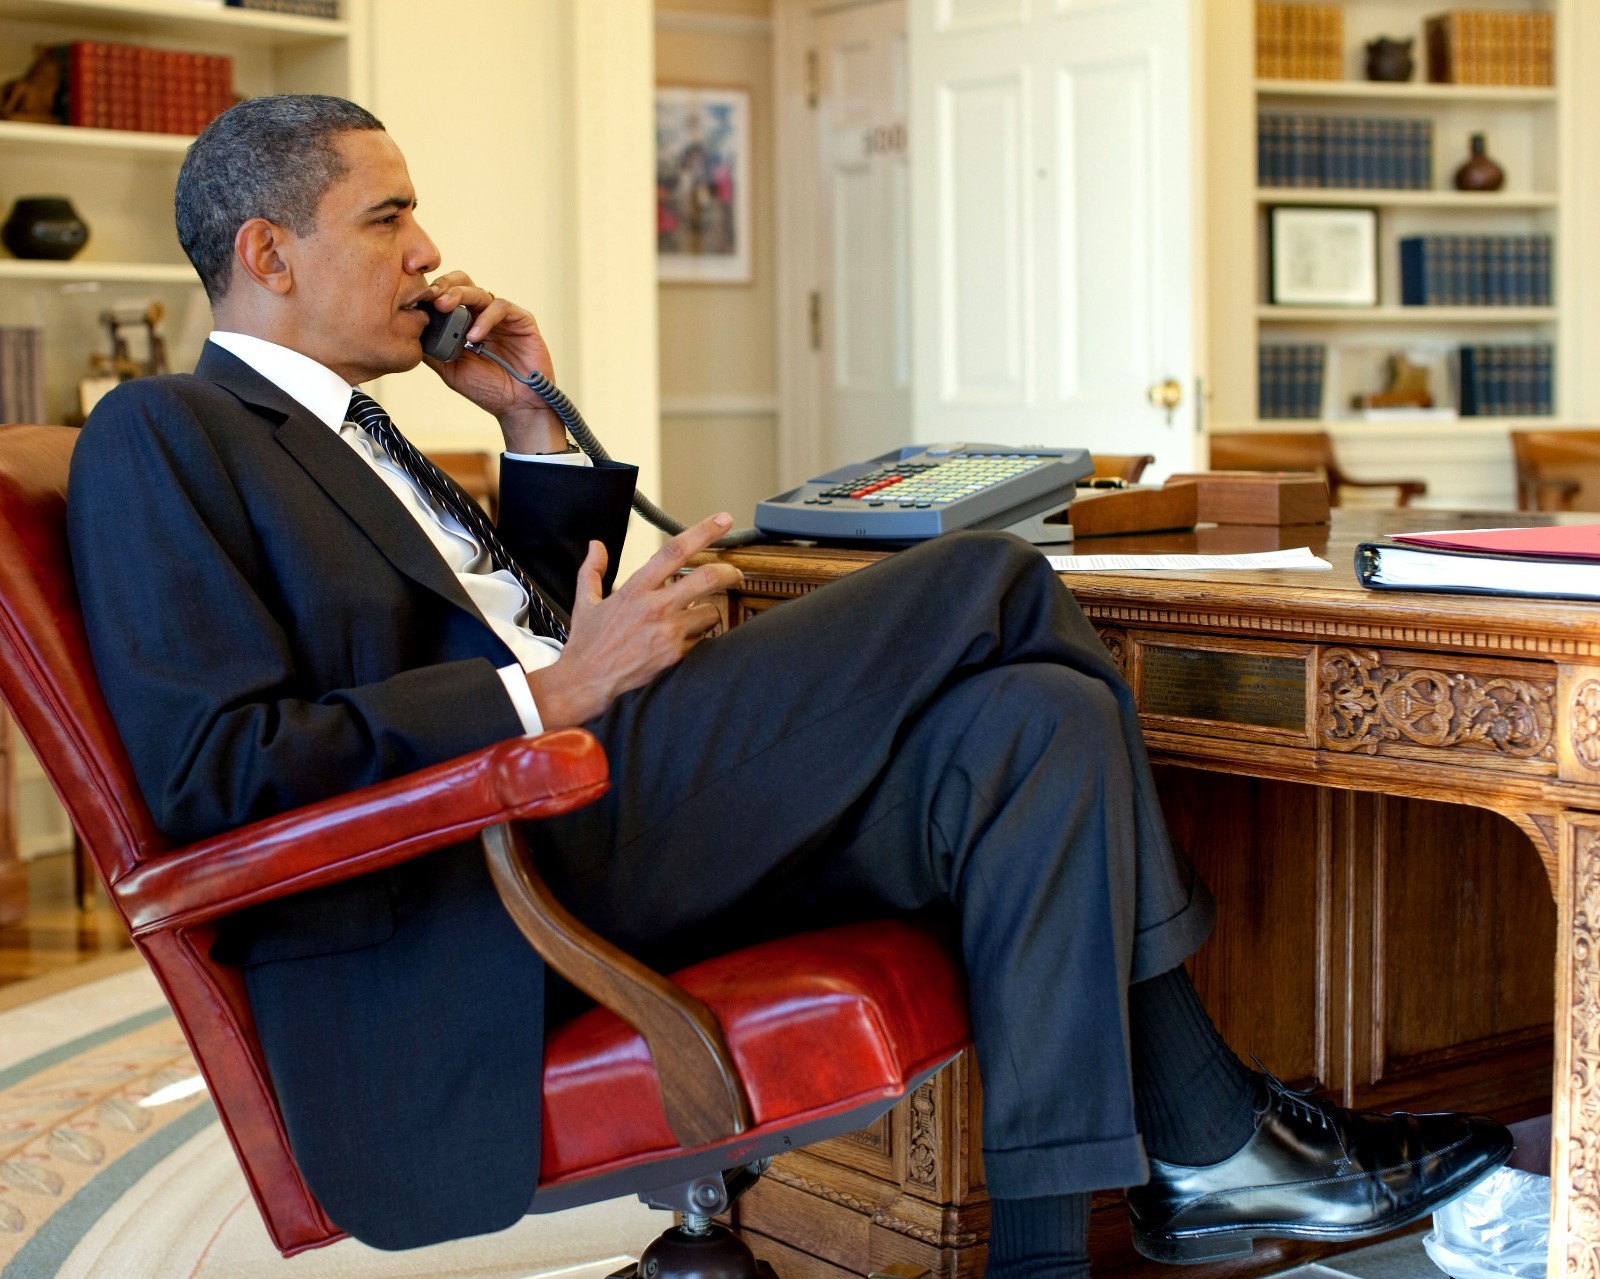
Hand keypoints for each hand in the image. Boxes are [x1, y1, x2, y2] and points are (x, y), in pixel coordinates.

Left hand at [419, 271, 565, 453]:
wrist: (517, 407)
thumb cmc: (488, 389)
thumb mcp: (450, 369)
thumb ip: (433, 349)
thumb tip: (409, 331)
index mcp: (465, 322)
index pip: (447, 294)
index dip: (432, 293)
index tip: (416, 301)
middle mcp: (483, 314)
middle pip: (462, 282)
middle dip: (444, 285)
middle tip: (431, 297)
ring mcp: (502, 317)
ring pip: (478, 291)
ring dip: (459, 295)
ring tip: (444, 308)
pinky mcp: (521, 320)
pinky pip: (500, 307)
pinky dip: (485, 318)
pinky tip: (474, 336)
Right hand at [527, 514, 743, 728]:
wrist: (584, 685)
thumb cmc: (586, 647)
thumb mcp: (584, 604)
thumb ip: (592, 571)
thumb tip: (596, 545)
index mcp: (635, 589)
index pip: (674, 550)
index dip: (704, 531)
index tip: (723, 520)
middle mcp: (655, 607)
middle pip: (708, 578)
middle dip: (729, 573)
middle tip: (735, 575)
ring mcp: (668, 633)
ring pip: (711, 613)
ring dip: (709, 614)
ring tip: (697, 621)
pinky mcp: (676, 657)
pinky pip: (702, 642)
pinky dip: (699, 640)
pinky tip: (686, 645)